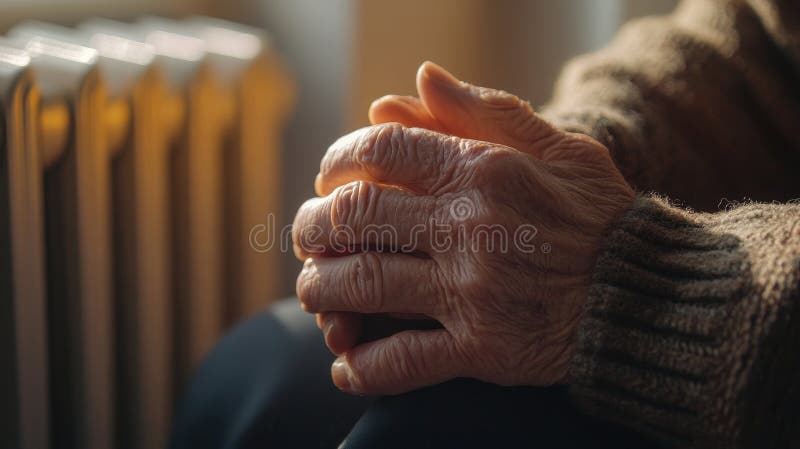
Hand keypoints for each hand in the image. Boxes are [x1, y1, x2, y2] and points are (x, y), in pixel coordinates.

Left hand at [293, 62, 634, 394]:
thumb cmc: (599, 218)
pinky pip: (401, 363)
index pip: (381, 150)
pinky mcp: (482, 349)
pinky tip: (346, 367)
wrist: (646, 298)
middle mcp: (470, 227)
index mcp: (484, 171)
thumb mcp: (558, 148)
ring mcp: (472, 291)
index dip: (338, 159)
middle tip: (308, 234)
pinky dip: (362, 369)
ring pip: (361, 285)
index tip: (329, 176)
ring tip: (315, 290)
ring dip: (320, 290)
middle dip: (312, 225)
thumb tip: (420, 79)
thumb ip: (485, 111)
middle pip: (353, 216)